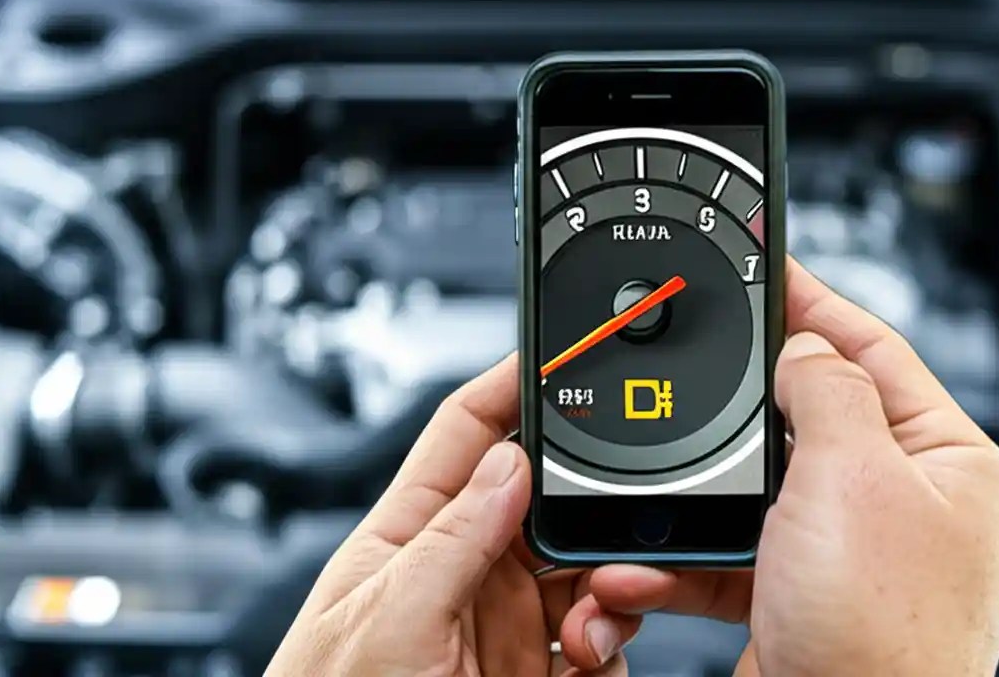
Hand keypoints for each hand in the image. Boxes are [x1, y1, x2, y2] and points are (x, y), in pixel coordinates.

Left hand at [267, 354, 640, 676]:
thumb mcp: (385, 624)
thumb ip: (450, 539)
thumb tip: (509, 462)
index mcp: (408, 534)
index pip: (466, 433)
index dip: (511, 384)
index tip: (561, 353)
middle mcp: (463, 569)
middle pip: (545, 496)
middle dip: (586, 497)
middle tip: (610, 508)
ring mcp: (504, 622)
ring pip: (586, 565)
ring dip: (608, 578)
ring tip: (593, 612)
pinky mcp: (539, 671)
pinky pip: (601, 634)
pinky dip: (613, 638)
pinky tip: (591, 655)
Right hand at [579, 260, 998, 675]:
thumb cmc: (883, 639)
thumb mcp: (853, 477)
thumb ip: (826, 389)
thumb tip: (804, 345)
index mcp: (948, 460)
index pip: (874, 347)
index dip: (813, 302)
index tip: (765, 265)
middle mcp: (905, 502)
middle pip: (807, 416)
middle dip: (737, 412)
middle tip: (692, 374)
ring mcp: (850, 553)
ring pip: (755, 489)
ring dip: (692, 500)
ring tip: (650, 492)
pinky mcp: (799, 597)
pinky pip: (730, 555)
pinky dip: (682, 560)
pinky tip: (643, 571)